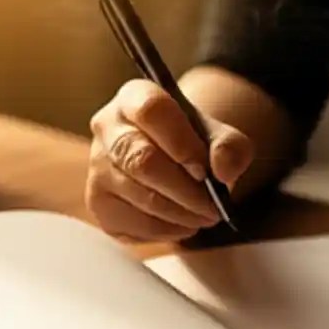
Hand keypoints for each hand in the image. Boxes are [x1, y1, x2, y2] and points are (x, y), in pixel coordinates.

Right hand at [85, 79, 253, 241]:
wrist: (167, 162)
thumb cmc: (189, 143)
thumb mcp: (217, 135)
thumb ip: (230, 145)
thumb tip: (223, 169)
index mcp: (134, 98)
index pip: (152, 111)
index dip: (182, 143)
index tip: (205, 170)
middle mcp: (107, 128)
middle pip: (142, 160)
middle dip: (185, 190)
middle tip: (213, 206)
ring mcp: (97, 168)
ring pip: (141, 197)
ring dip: (182, 214)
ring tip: (205, 216)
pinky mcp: (99, 203)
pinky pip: (136, 224)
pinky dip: (168, 230)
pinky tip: (183, 223)